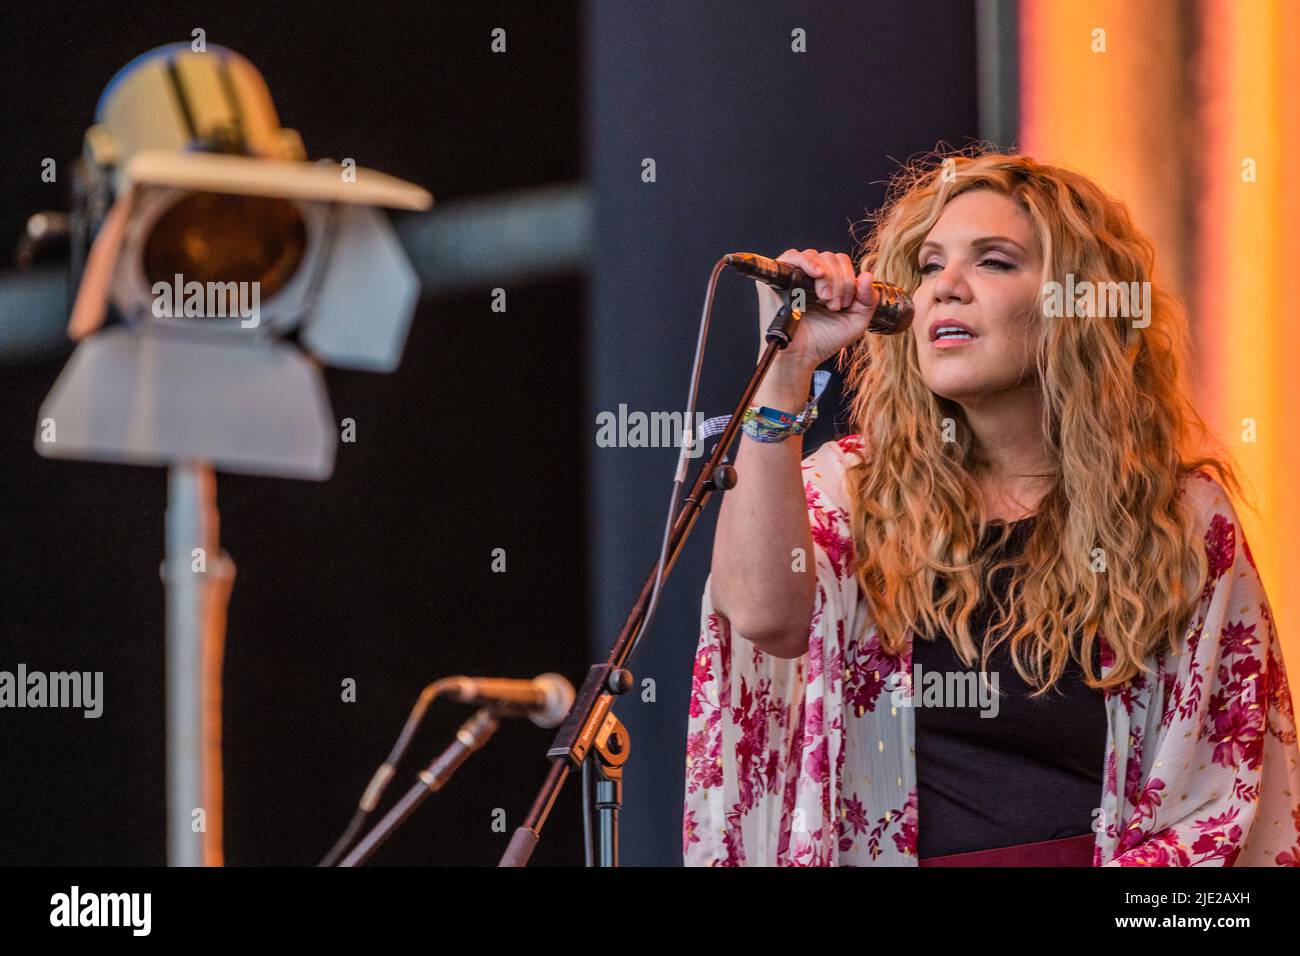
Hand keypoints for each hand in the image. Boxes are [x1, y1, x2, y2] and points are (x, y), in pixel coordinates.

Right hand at [755, 248, 879, 369]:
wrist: (802, 355)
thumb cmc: (825, 340)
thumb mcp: (856, 320)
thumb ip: (868, 299)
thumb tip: (867, 275)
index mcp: (829, 282)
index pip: (842, 262)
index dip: (848, 279)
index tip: (844, 304)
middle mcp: (811, 276)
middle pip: (830, 257)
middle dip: (838, 281)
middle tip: (833, 305)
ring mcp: (795, 275)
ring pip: (815, 255)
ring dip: (826, 276)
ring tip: (824, 298)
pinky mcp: (778, 278)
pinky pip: (792, 256)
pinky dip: (807, 261)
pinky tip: (817, 274)